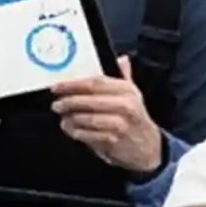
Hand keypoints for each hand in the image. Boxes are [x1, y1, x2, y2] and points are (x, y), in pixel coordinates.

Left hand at [51, 56, 161, 172]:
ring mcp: (120, 124)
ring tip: (63, 117)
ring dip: (70, 118)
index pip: (95, 83)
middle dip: (68, 101)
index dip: (73, 84)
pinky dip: (76, 132)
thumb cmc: (135, 119)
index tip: (57, 87)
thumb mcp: (134, 96)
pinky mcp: (113, 141)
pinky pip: (88, 135)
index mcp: (127, 90)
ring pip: (87, 118)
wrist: (149, 148)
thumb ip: (124, 76)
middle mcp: (125, 105)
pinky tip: (71, 129)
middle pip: (89, 100)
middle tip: (56, 103)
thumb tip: (121, 59)